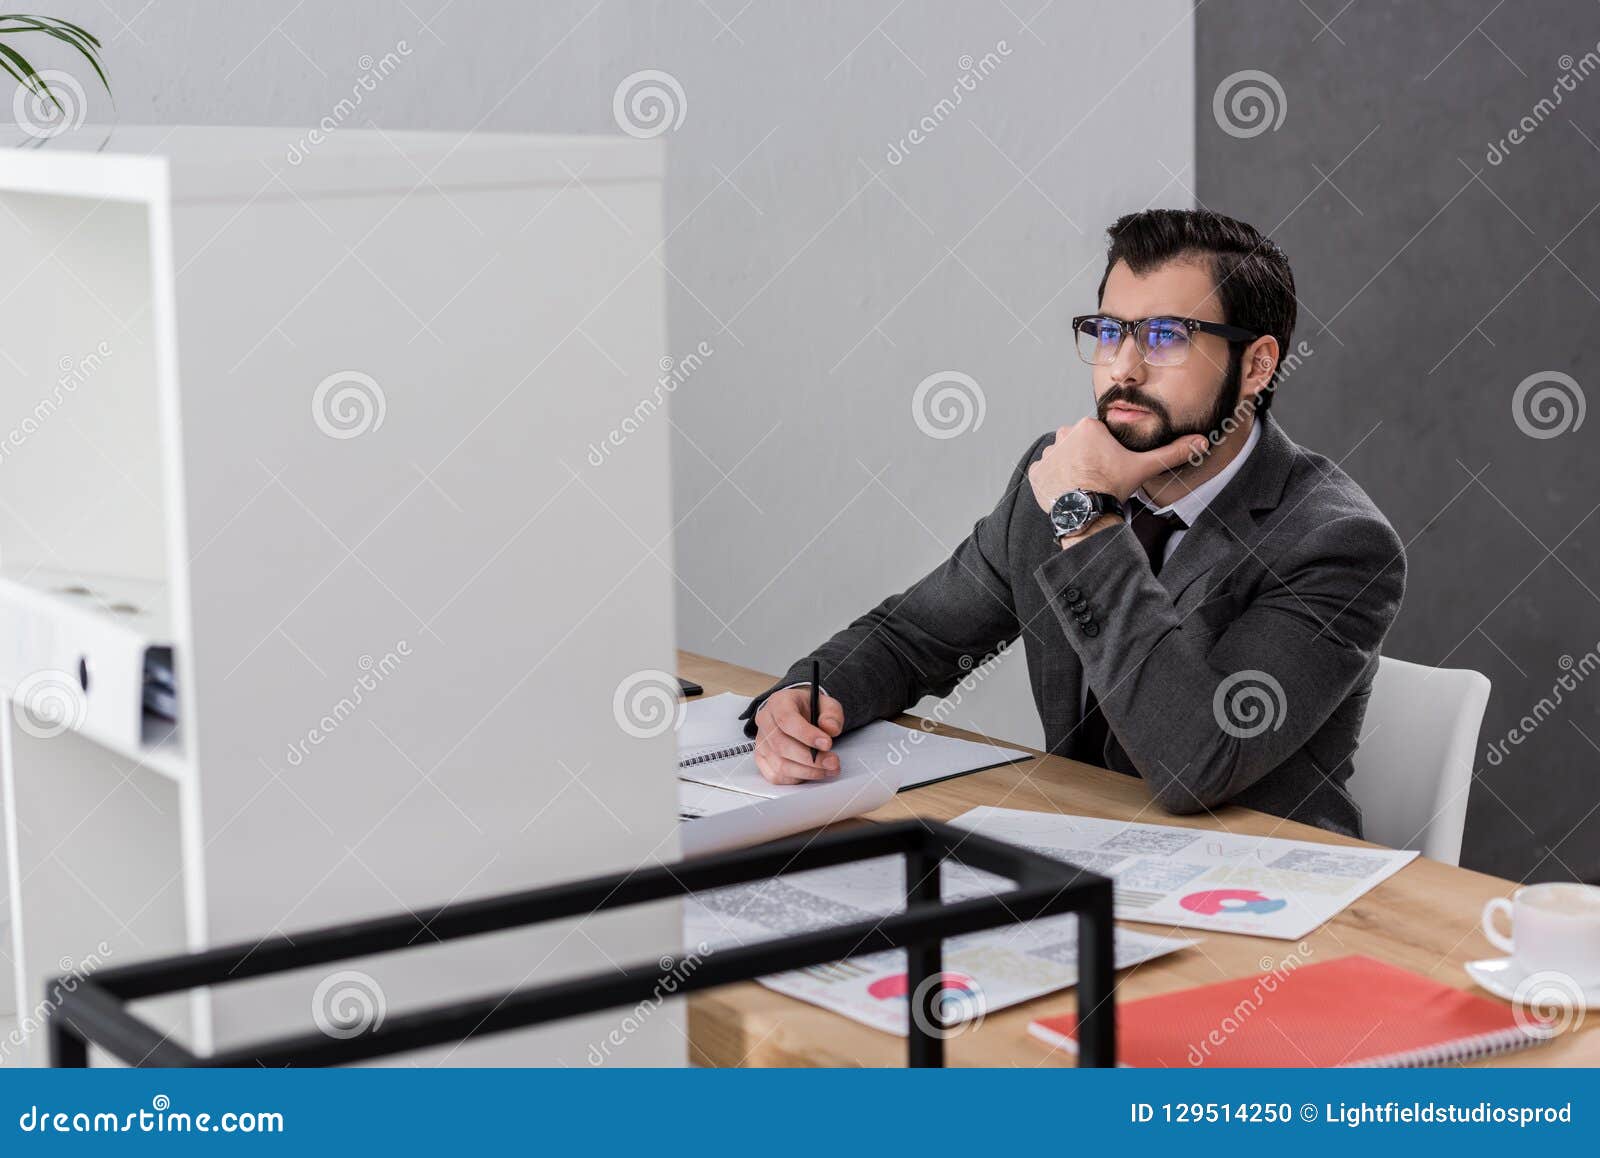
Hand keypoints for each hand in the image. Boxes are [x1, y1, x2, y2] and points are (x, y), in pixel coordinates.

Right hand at [752, 685, 843, 784]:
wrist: (798, 714)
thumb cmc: (809, 709)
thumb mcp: (826, 704)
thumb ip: (831, 715)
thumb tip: (830, 729)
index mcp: (779, 703)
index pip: (786, 720)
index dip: (806, 734)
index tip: (827, 744)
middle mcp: (765, 722)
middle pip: (781, 745)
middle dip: (810, 758)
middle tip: (832, 761)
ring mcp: (761, 742)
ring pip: (779, 764)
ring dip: (807, 771)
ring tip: (828, 769)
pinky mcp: (762, 759)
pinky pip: (776, 776)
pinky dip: (796, 778)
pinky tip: (811, 772)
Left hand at [1028, 418, 1208, 510]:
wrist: (1088, 512)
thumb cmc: (1114, 487)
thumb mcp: (1144, 467)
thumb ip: (1171, 452)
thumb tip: (1201, 442)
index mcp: (1088, 427)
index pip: (1095, 436)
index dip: (1103, 452)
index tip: (1108, 466)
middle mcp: (1064, 435)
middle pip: (1077, 444)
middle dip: (1085, 458)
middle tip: (1097, 477)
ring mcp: (1048, 453)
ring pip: (1061, 457)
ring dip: (1069, 468)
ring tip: (1083, 485)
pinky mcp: (1036, 471)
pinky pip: (1045, 472)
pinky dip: (1054, 480)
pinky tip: (1068, 490)